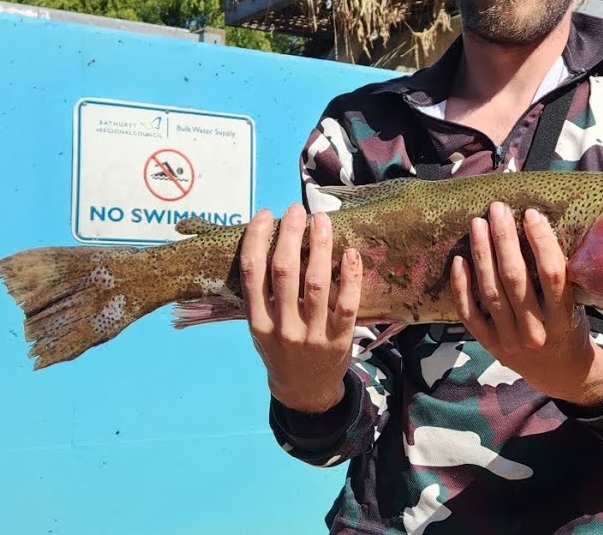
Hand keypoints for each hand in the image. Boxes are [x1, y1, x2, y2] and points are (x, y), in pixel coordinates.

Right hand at [240, 205, 361, 414]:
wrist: (303, 393)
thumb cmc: (281, 350)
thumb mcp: (261, 328)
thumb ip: (263, 295)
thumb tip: (270, 242)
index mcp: (257, 322)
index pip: (252, 273)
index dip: (257, 240)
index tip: (265, 215)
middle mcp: (282, 328)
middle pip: (284, 272)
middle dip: (290, 235)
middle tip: (297, 209)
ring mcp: (311, 335)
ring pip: (315, 283)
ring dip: (319, 246)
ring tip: (322, 220)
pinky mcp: (339, 341)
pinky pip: (347, 304)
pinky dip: (349, 276)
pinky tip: (350, 253)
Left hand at [451, 202, 602, 408]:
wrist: (561, 373)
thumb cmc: (570, 328)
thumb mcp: (577, 306)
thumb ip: (561, 278)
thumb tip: (539, 227)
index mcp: (563, 319)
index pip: (552, 276)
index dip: (541, 243)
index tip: (532, 214)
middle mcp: (535, 331)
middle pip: (515, 279)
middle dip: (504, 241)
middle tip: (497, 210)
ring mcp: (510, 340)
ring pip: (491, 292)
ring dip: (482, 255)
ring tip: (478, 224)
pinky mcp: (490, 345)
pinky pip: (470, 314)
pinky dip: (462, 287)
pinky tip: (459, 260)